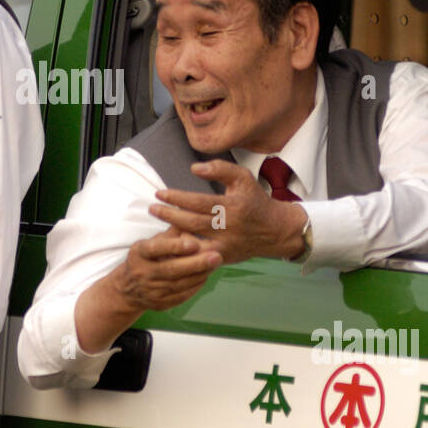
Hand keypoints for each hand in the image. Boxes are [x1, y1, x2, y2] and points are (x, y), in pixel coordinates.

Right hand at [106, 225, 221, 313]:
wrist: (128, 288)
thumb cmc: (146, 259)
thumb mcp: (152, 242)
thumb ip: (171, 232)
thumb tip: (190, 214)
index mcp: (139, 253)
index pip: (156, 248)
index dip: (175, 246)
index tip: (195, 243)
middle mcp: (143, 272)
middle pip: (171, 269)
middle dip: (196, 263)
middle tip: (216, 256)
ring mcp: (150, 290)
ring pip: (179, 284)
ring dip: (200, 274)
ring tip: (215, 264)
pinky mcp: (159, 304)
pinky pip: (181, 296)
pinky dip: (195, 286)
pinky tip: (205, 276)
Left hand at [150, 159, 308, 264]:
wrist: (274, 230)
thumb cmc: (255, 200)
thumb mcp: (243, 178)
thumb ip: (220, 169)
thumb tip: (194, 168)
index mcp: (233, 206)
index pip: (199, 202)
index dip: (177, 198)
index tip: (160, 194)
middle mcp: (229, 227)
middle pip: (193, 222)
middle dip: (169, 215)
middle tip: (152, 208)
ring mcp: (226, 245)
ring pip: (194, 242)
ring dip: (172, 233)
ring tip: (156, 224)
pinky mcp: (223, 258)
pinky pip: (198, 256)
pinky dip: (183, 250)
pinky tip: (168, 242)